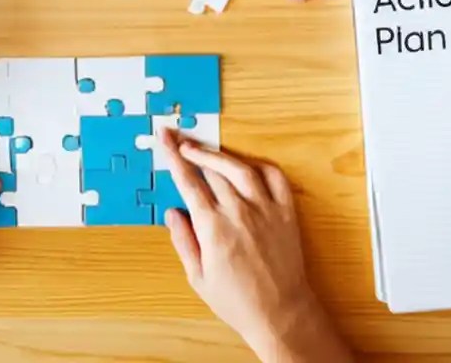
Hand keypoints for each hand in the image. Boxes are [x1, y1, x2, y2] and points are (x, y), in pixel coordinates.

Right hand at [160, 130, 350, 362]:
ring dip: (218, 155)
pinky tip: (245, 165)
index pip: (188, 181)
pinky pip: (274, 177)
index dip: (173, 156)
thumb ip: (183, 241)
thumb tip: (172, 213)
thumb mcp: (198, 278)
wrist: (280, 313)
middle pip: (211, 170)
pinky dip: (258, 165)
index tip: (164, 138)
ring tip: (203, 149)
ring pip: (239, 168)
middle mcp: (239, 212)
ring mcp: (265, 210)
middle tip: (178, 139)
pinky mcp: (285, 213)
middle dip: (191, 150)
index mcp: (213, 228)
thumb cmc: (237, 301)